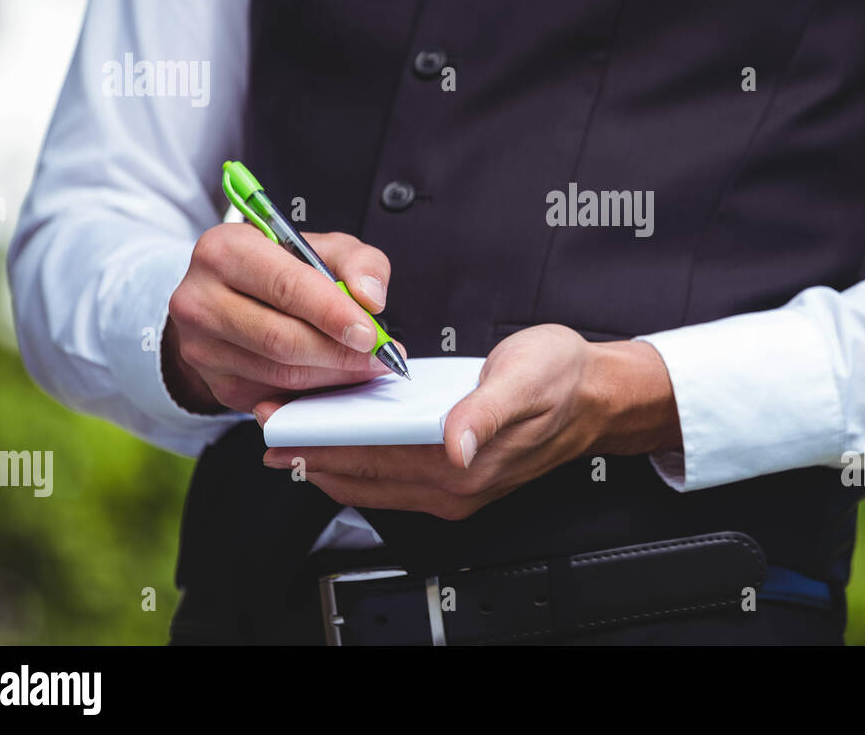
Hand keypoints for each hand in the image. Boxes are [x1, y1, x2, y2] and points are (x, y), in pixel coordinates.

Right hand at [163, 224, 401, 413]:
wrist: (233, 297)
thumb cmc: (280, 269)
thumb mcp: (323, 248)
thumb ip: (358, 262)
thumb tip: (370, 297)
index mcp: (225, 252)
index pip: (286, 287)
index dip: (333, 314)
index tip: (370, 333)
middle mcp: (201, 299)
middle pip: (282, 339)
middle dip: (341, 352)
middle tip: (379, 355)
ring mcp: (201, 347)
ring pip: (281, 373)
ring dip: (334, 375)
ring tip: (366, 364)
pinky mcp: (216, 383)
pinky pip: (275, 396)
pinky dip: (315, 392)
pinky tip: (336, 377)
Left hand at [256, 324, 681, 519]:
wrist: (597, 394)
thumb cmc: (563, 378)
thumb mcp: (526, 378)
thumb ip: (486, 411)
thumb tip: (456, 442)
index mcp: (465, 462)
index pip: (373, 457)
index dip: (321, 441)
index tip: (281, 427)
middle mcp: (456, 484)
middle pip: (365, 475)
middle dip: (310, 454)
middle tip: (267, 430)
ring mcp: (455, 486)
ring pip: (374, 481)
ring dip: (328, 461)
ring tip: (289, 442)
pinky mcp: (457, 477)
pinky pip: (392, 479)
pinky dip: (358, 462)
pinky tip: (342, 445)